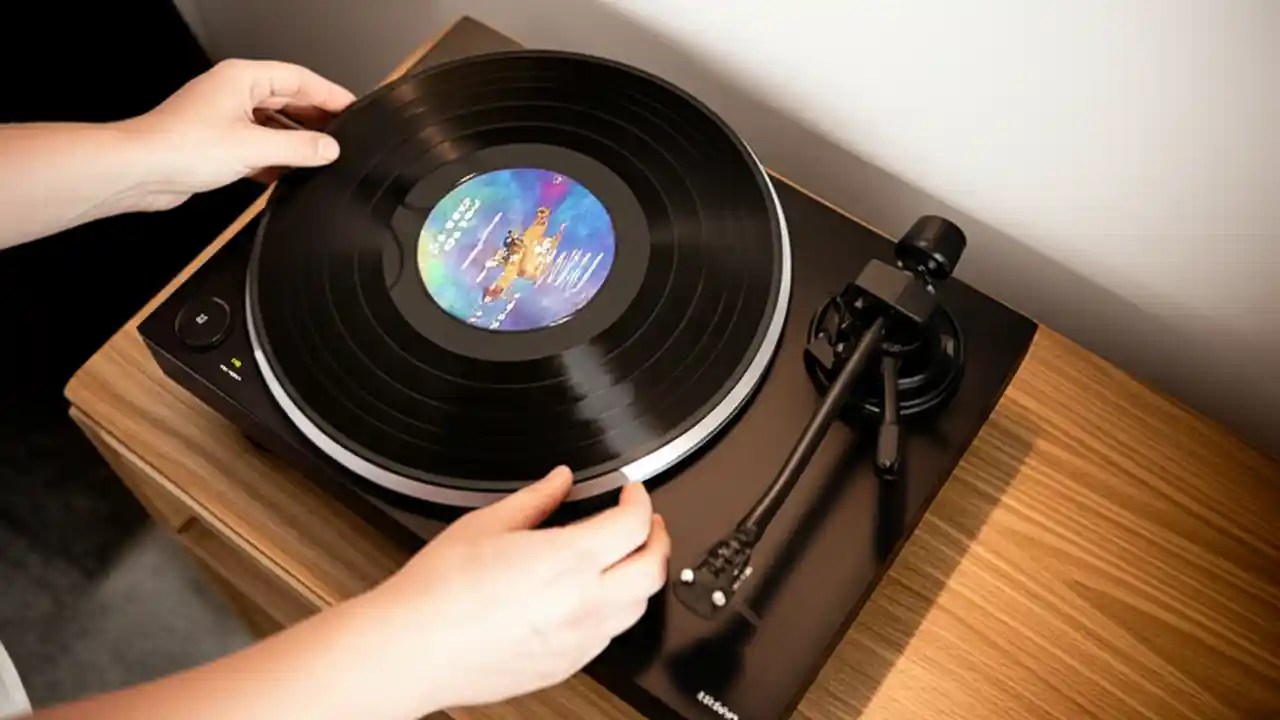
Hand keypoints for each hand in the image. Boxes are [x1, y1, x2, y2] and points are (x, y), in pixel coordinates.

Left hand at [122, 58, 355, 208]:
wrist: (140, 171)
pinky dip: (276, 158)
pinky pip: (258, 146)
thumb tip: (328, 148)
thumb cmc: (179, 146)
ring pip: (273, 125)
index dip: (329, 93)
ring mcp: (225, 118)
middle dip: (315, 118)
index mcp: (242, 79)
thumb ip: (298, 148)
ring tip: (321, 156)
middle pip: (287, 100)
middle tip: (343, 135)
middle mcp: (233, 94)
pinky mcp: (218, 144)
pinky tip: (290, 173)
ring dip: (295, 141)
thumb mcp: (253, 147)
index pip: (298, 79)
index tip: (352, 107)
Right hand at [361, 467, 670, 713]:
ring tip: (628, 558)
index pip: (633, 525)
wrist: (412, 649)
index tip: (632, 493)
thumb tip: (559, 480)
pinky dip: (617, 612)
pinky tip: (598, 598)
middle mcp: (583, 604)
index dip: (640, 501)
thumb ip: (534, 499)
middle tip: (646, 523)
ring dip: (642, 578)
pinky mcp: (565, 666)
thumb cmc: (438, 593)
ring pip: (638, 608)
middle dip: (657, 539)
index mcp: (568, 560)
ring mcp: (578, 640)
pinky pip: (609, 638)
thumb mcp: (485, 525)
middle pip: (653, 570)